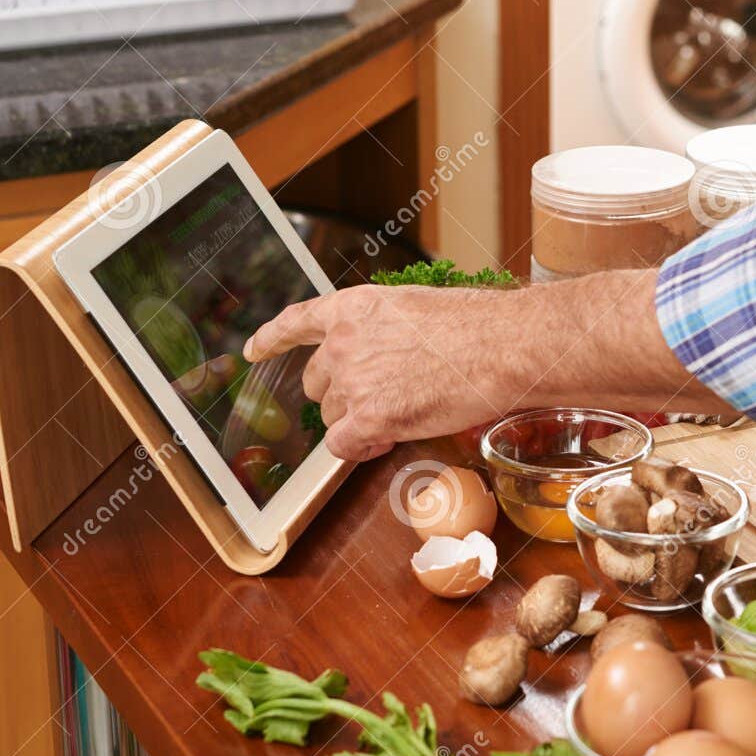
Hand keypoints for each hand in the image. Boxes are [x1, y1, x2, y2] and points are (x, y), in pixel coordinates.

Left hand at [243, 271, 732, 459]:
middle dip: (341, 397)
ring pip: (331, 418)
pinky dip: (362, 448)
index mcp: (354, 307)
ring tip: (402, 415)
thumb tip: (387, 361)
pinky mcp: (367, 415)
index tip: (251, 351)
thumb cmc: (481, 326)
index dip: (271, 340)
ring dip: (358, 423)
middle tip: (382, 402)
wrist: (504, 346)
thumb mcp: (420, 309)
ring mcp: (352, 380)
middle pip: (317, 384)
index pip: (297, 322)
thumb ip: (387, 332)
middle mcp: (343, 342)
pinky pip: (344, 445)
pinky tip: (387, 440)